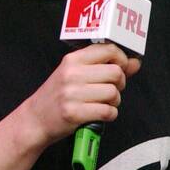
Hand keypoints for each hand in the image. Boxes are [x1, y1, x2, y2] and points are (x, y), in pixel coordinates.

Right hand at [22, 42, 141, 148]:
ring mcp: (72, 94)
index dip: (122, 60)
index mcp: (72, 60)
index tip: (121, 68)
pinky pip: (107, 111)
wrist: (34, 119)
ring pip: (113, 93)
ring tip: (103, 103)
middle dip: (120, 84)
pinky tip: (99, 114)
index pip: (109, 50)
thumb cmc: (58, 96)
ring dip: (114, 101)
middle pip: (116, 73)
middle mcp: (72, 74)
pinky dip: (109, 115)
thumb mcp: (77, 74)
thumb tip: (135, 62)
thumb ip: (106, 66)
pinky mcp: (74, 113)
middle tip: (110, 90)